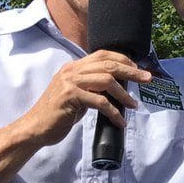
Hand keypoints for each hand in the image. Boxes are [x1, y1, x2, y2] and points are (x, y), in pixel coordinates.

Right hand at [17, 52, 150, 145]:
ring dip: (124, 94)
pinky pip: (100, 102)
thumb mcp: (77, 94)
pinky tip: (120, 121)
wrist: (35, 128)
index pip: (102, 54)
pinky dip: (113, 112)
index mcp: (74, 67)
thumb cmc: (59, 113)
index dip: (123, 59)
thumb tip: (117, 87)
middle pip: (108, 65)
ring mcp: (70, 82)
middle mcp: (72, 70)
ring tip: (134, 105)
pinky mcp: (70, 96)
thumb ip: (92, 87)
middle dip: (131, 72)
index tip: (138, 69)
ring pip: (107, 81)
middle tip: (148, 79)